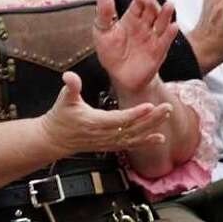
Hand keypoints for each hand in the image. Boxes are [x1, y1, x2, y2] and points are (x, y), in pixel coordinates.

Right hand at [39, 71, 173, 156]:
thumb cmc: (60, 117)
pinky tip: (160, 138)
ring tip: (167, 116)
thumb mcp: (63, 100)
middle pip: (132, 128)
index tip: (149, 106)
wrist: (55, 139)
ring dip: (152, 127)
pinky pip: (131, 144)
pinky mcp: (110, 145)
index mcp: (94, 122)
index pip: (118, 119)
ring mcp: (108, 141)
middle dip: (151, 119)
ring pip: (134, 136)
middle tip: (167, 108)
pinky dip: (146, 142)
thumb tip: (68, 76)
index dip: (134, 114)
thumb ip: (70, 87)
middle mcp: (104, 134)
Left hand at [93, 0, 179, 98]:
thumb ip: (104, 14)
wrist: (120, 77)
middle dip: (152, 4)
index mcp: (131, 19)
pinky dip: (170, 33)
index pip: (138, 6)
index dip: (139, 0)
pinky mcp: (159, 50)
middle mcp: (144, 26)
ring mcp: (153, 37)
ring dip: (166, 14)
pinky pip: (166, 40)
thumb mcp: (102, 32)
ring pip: (162, 23)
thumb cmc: (111, 53)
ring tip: (169, 5)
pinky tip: (173, 26)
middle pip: (152, 12)